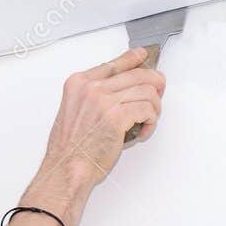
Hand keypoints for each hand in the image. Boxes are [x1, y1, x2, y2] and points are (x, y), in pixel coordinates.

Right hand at [37, 47, 165, 185]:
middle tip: (159, 93)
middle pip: (136, 73)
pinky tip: (144, 130)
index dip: (133, 60)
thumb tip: (120, 90)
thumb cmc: (69, 148)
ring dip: (154, 106)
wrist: (66, 169)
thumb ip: (92, 96)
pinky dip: (151, 120)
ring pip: (146, 90)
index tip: (143, 57)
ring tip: (149, 119)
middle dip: (154, 83)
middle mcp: (91, 88)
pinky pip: (147, 109)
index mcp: (79, 83)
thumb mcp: (73, 111)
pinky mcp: (117, 116)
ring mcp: (104, 101)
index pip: (114, 63)